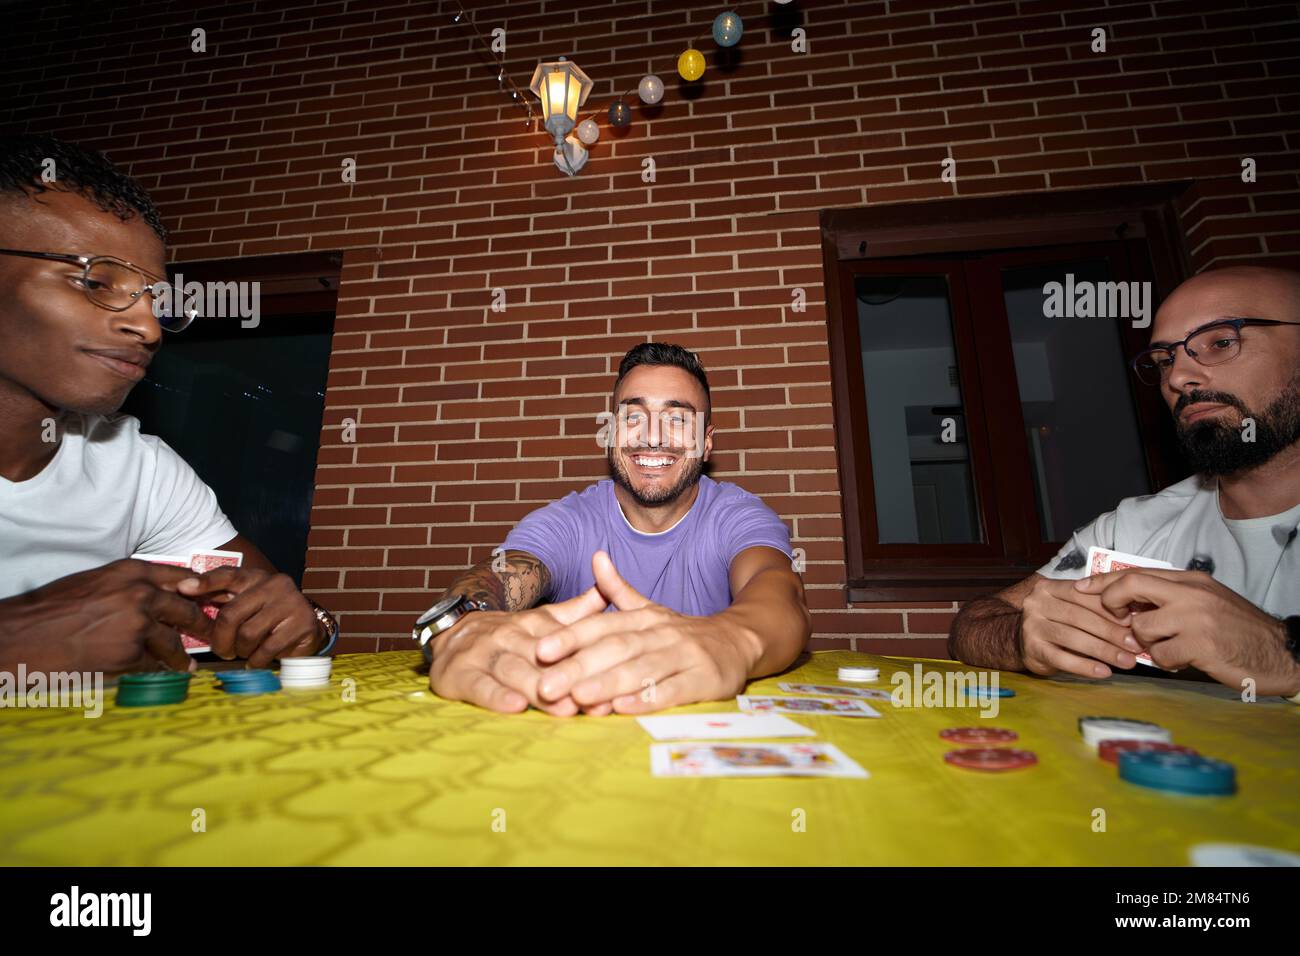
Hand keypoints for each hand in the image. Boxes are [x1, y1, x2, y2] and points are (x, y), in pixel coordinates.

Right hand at [0, 559, 209, 672]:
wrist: (25, 634)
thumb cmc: (54, 608)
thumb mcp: (95, 581)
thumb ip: (129, 584)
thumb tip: (158, 595)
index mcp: (131, 571)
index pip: (180, 576)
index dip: (199, 589)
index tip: (212, 598)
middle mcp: (141, 594)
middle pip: (187, 610)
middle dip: (202, 625)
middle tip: (212, 633)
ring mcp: (138, 624)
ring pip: (173, 642)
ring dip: (182, 656)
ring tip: (188, 665)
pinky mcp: (130, 653)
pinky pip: (153, 664)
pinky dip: (156, 670)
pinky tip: (160, 675)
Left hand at [178, 567, 321, 666]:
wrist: (310, 628)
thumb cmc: (268, 618)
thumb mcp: (246, 604)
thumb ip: (222, 599)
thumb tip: (184, 593)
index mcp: (257, 577)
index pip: (228, 575)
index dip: (205, 582)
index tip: (183, 588)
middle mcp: (275, 585)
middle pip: (231, 614)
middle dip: (221, 639)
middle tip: (222, 651)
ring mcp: (291, 603)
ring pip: (248, 635)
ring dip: (241, 651)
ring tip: (244, 652)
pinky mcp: (303, 624)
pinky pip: (267, 649)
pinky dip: (257, 660)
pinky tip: (257, 660)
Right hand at [428, 586, 607, 714]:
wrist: (447, 634)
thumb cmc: (506, 636)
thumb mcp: (540, 620)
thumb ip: (575, 611)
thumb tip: (608, 588)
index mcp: (531, 623)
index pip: (563, 640)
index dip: (588, 657)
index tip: (613, 673)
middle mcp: (507, 635)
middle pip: (540, 658)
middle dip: (567, 678)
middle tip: (591, 700)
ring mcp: (482, 654)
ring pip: (512, 671)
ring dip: (537, 689)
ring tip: (562, 707)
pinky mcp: (458, 674)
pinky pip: (480, 686)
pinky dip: (497, 697)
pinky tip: (515, 706)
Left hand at [534, 551, 756, 713]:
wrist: (739, 641)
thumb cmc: (682, 632)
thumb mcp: (650, 608)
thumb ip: (619, 588)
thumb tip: (595, 556)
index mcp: (644, 617)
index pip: (602, 625)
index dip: (570, 636)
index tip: (540, 649)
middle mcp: (662, 633)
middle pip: (616, 649)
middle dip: (579, 667)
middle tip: (546, 685)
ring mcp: (684, 656)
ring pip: (642, 669)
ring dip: (609, 684)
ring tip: (578, 697)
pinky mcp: (704, 681)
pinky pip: (673, 690)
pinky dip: (647, 699)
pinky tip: (623, 708)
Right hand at [1017, 575, 1141, 678]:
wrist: (1025, 642)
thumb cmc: (1057, 623)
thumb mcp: (1071, 608)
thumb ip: (1093, 608)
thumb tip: (1133, 620)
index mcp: (1049, 587)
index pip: (1082, 594)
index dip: (1109, 608)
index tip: (1133, 622)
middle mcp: (1036, 603)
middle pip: (1078, 616)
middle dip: (1111, 631)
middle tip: (1135, 645)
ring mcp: (1032, 626)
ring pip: (1073, 637)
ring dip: (1103, 650)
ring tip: (1127, 661)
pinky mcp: (1032, 649)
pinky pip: (1062, 659)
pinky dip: (1086, 666)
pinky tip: (1104, 672)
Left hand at [1077, 569, 1299, 696]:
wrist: (1279, 653)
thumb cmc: (1236, 630)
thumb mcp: (1204, 603)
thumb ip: (1169, 600)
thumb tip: (1127, 606)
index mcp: (1189, 581)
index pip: (1136, 572)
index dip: (1103, 581)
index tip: (1080, 587)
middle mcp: (1190, 593)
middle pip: (1130, 586)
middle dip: (1111, 604)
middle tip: (1114, 619)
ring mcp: (1195, 618)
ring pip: (1141, 629)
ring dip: (1147, 645)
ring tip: (1169, 647)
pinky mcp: (1200, 645)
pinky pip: (1160, 656)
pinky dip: (1166, 663)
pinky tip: (1184, 661)